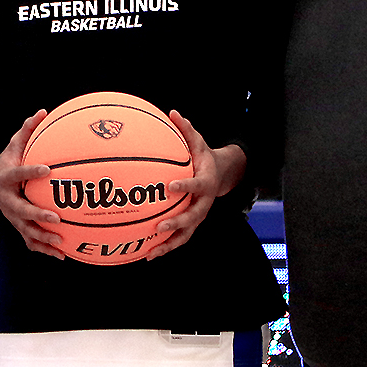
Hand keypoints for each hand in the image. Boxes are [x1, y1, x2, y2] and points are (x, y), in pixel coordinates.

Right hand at [0, 110, 62, 258]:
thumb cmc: (9, 160)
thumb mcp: (14, 144)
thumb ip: (27, 130)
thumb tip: (43, 111)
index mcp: (7, 178)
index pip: (18, 175)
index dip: (31, 172)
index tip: (47, 169)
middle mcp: (8, 200)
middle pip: (21, 210)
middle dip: (38, 216)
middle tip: (56, 218)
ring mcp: (12, 216)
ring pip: (26, 231)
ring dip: (43, 238)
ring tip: (61, 242)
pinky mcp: (18, 226)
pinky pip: (31, 240)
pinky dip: (45, 249)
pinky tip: (63, 255)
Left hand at [145, 112, 245, 261]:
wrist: (220, 175)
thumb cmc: (203, 156)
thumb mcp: (198, 141)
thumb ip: (186, 129)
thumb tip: (173, 112)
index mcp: (206, 182)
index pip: (197, 186)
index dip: (185, 187)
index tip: (171, 187)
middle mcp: (204, 203)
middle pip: (193, 217)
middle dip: (177, 223)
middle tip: (160, 226)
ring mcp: (198, 216)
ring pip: (186, 234)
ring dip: (169, 245)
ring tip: (151, 253)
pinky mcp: (190, 225)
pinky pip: (178, 238)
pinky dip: (164, 247)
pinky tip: (146, 254)